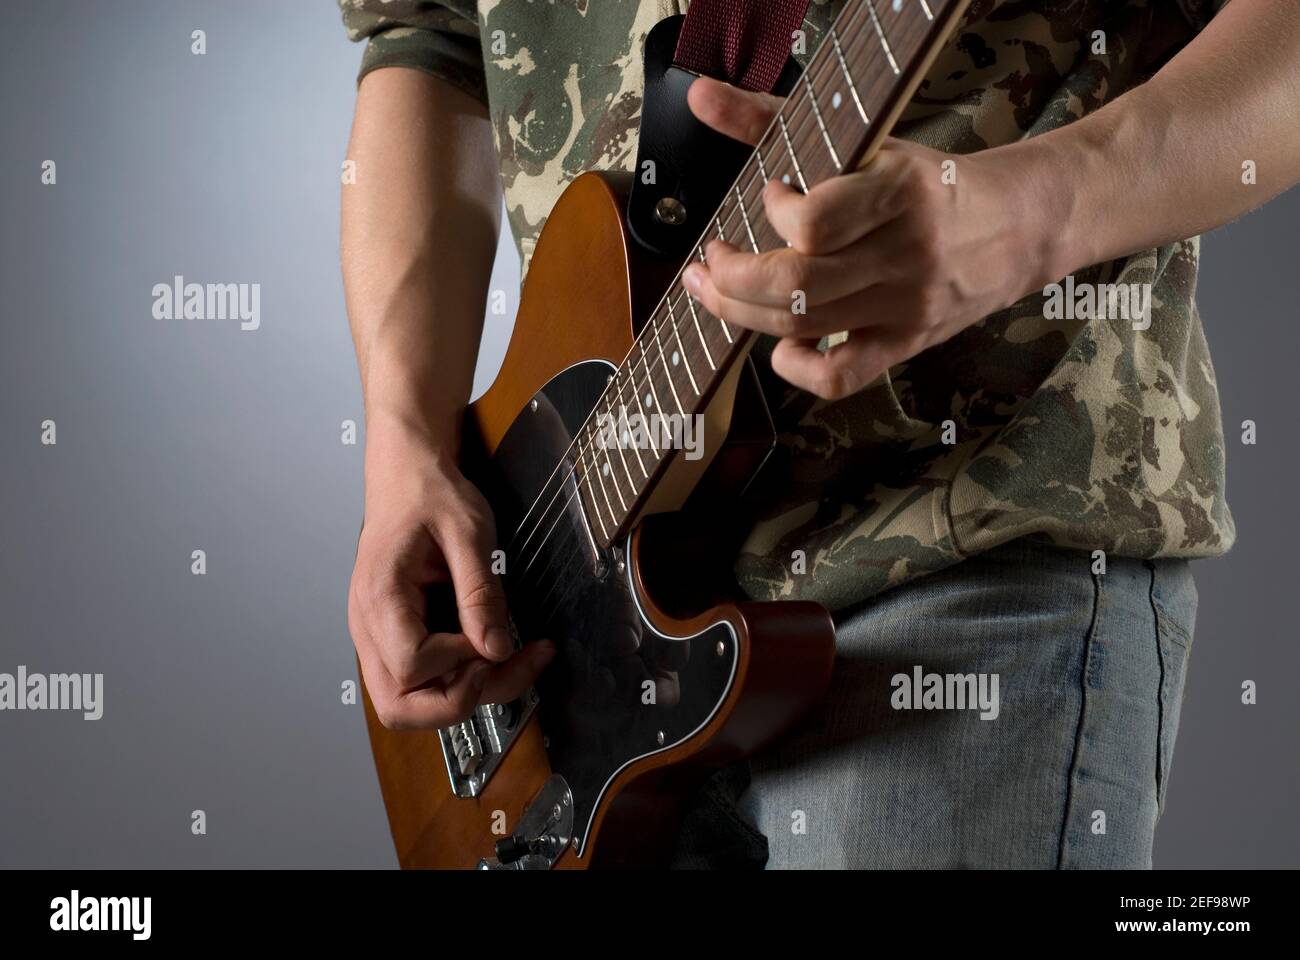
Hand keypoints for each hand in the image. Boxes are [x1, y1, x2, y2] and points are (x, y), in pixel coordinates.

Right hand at [348, 418, 554, 728]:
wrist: (406, 475)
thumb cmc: (429, 494)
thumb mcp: (468, 532)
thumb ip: (481, 593)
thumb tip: (496, 648)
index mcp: (380, 595)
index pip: (411, 667)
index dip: (458, 662)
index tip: (490, 636)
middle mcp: (367, 625)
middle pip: (397, 707)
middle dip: (458, 702)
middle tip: (501, 665)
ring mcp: (375, 637)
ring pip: (406, 705)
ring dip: (461, 696)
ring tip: (506, 660)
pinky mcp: (391, 638)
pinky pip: (416, 683)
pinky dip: (455, 680)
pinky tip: (489, 653)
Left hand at [682, 76, 1065, 399]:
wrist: (1021, 227)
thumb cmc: (933, 182)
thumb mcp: (871, 142)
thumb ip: (778, 119)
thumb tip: (700, 97)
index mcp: (901, 192)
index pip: (816, 222)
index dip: (775, 213)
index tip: (772, 194)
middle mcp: (905, 254)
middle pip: (796, 283)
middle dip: (731, 277)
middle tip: (710, 260)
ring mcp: (906, 307)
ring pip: (803, 326)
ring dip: (741, 311)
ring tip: (717, 288)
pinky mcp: (905, 344)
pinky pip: (840, 378)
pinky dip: (796, 368)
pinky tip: (780, 345)